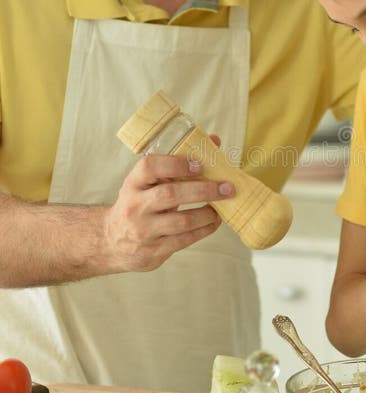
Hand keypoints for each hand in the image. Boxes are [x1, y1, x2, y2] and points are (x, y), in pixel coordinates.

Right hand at [103, 152, 233, 271]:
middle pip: (170, 194)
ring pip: (181, 221)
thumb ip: (176, 165)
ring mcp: (144, 230)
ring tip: (222, 206)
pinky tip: (214, 221)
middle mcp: (135, 206)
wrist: (112, 241)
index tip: (200, 164)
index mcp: (133, 184)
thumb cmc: (140, 204)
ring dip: (207, 213)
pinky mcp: (154, 251)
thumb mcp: (148, 184)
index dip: (176, 164)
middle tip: (226, 187)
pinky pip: (184, 240)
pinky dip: (204, 229)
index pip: (149, 167)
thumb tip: (214, 141)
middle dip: (203, 190)